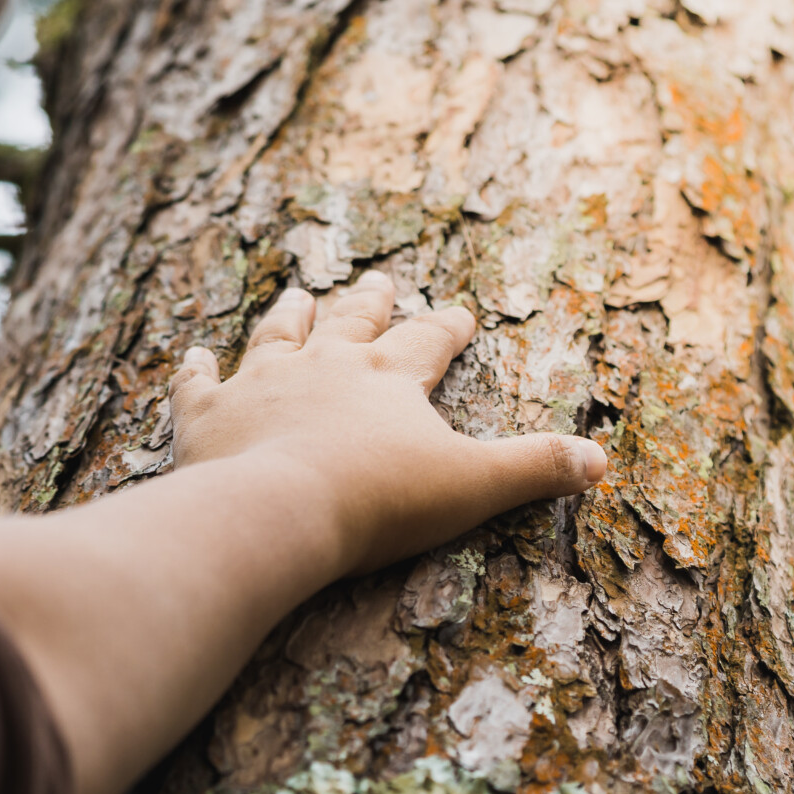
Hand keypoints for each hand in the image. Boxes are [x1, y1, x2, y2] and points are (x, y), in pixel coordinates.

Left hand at [167, 272, 607, 574]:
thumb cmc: (378, 500)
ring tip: (299, 294)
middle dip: (370, 303)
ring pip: (278, 334)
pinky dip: (195, 369)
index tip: (458, 313)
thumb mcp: (472, 485)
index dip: (446, 328)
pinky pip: (197, 382)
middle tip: (378, 282)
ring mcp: (261, 382)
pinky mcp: (207, 414)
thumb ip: (534, 468)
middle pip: (352, 321)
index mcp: (390, 378)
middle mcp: (325, 364)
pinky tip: (192, 356)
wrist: (275, 511)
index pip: (428, 341)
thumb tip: (602, 461)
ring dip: (291, 315)